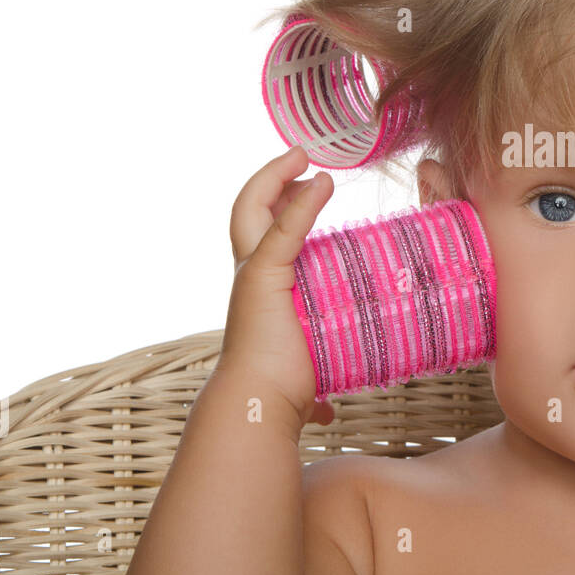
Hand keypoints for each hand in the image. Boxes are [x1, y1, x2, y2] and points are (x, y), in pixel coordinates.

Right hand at [219, 144, 335, 429]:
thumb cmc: (281, 393)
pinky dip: (301, 205)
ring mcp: (252, 273)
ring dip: (278, 179)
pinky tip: (321, 184)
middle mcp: (248, 275)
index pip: (260, 232)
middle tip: (302, 161)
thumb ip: (316, 388)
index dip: (279, 203)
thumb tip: (327, 413)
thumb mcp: (305, 374)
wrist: (260, 403)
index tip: (310, 184)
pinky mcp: (263, 277)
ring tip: (305, 161)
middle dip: (271, 180)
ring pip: (253, 209)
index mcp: (259, 288)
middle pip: (247, 209)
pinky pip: (283, 231)